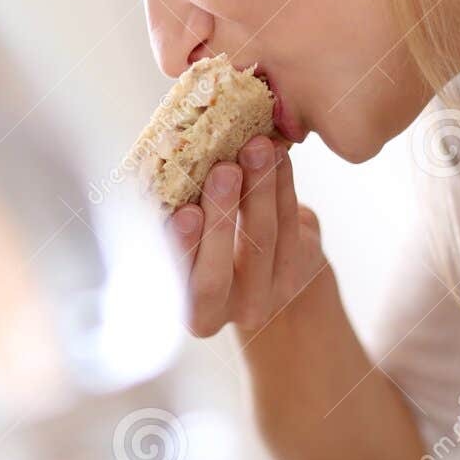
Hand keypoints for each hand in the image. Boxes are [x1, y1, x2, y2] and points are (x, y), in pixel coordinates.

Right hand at [166, 136, 325, 338]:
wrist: (267, 265)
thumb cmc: (209, 244)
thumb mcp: (188, 235)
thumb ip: (172, 209)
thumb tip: (160, 153)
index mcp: (190, 308)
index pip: (180, 280)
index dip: (183, 247)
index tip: (184, 212)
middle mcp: (228, 312)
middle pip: (219, 272)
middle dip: (221, 217)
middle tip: (224, 170)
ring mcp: (269, 295)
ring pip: (264, 239)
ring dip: (260, 188)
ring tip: (257, 148)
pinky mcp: (300, 271)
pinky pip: (291, 223)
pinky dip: (284, 184)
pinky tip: (279, 152)